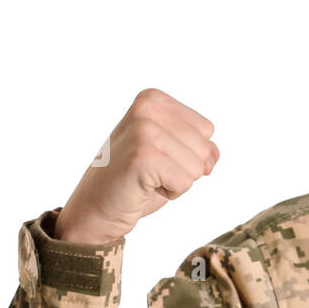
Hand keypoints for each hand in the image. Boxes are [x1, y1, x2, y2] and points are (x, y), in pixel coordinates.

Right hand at [54, 88, 218, 244]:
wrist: (96, 208)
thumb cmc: (135, 180)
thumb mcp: (170, 153)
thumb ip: (198, 145)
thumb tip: (212, 155)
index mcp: (152, 99)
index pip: (206, 130)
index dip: (188, 152)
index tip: (157, 157)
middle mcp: (147, 108)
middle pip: (205, 148)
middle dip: (185, 169)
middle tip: (151, 171)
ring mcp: (144, 131)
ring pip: (198, 166)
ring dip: (177, 181)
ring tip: (147, 178)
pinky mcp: (143, 157)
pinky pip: (186, 182)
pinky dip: (170, 193)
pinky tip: (144, 187)